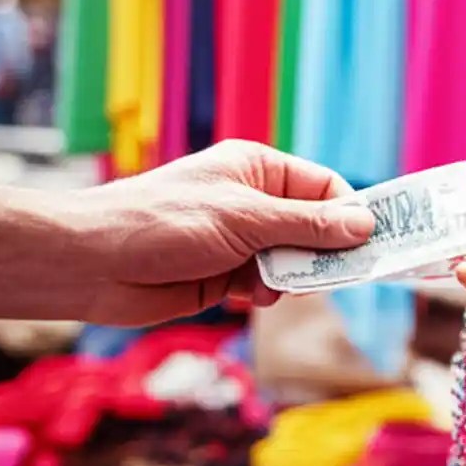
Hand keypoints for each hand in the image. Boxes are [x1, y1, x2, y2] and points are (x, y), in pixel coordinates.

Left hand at [71, 140, 373, 324]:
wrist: (95, 264)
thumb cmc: (163, 223)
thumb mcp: (244, 219)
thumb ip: (307, 225)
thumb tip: (365, 226)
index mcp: (258, 169)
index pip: (325, 189)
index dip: (350, 216)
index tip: (371, 246)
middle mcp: (253, 201)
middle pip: (316, 227)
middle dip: (324, 252)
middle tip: (337, 275)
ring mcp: (240, 240)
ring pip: (294, 261)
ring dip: (294, 277)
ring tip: (275, 285)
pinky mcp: (225, 276)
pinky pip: (268, 284)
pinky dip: (269, 292)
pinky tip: (252, 297)